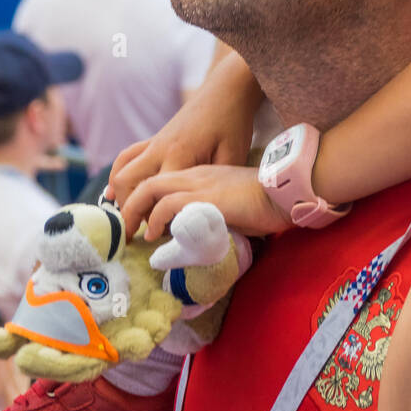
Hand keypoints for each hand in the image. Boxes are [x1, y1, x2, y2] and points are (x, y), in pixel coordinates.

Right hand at [105, 49, 263, 230]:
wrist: (225, 91)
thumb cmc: (232, 124)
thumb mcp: (233, 155)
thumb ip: (215, 183)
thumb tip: (204, 213)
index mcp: (180, 156)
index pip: (156, 196)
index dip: (154, 219)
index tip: (158, 238)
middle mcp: (160, 149)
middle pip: (129, 185)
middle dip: (127, 212)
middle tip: (132, 237)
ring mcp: (154, 142)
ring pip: (122, 171)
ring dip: (120, 195)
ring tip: (127, 219)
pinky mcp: (154, 138)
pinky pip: (126, 157)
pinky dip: (117, 175)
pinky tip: (114, 193)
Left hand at [125, 165, 291, 242]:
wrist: (285, 191)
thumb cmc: (265, 202)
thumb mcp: (231, 204)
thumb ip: (212, 212)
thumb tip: (198, 235)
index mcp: (202, 174)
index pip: (162, 181)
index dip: (144, 200)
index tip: (137, 223)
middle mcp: (196, 175)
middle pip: (149, 182)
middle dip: (130, 205)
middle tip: (125, 229)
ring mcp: (199, 184)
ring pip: (151, 189)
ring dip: (136, 213)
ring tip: (134, 234)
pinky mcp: (204, 197)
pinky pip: (168, 204)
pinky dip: (155, 219)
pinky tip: (155, 235)